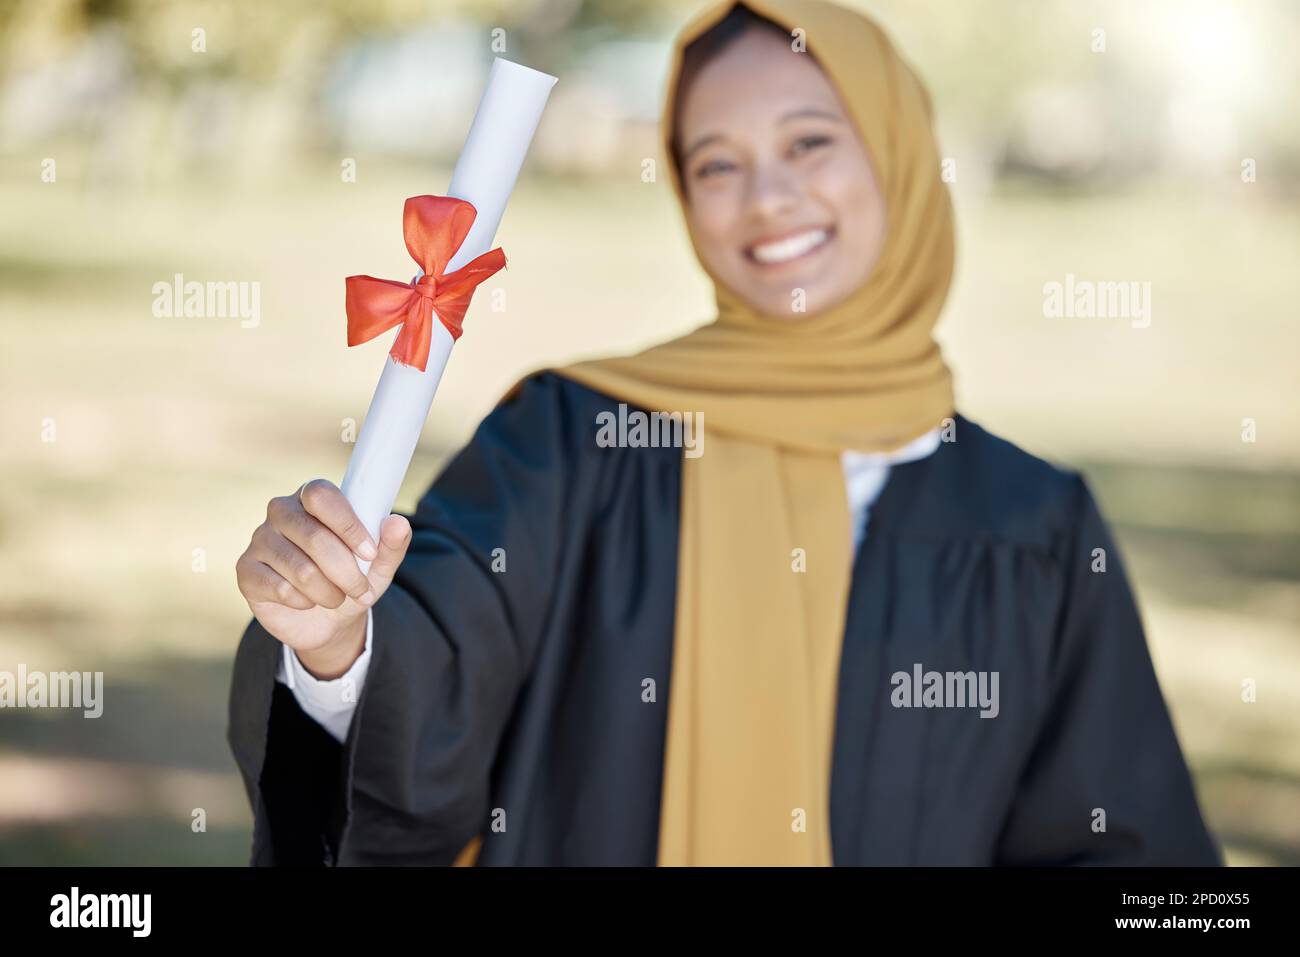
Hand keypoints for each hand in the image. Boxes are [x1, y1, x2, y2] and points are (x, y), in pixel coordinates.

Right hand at [236, 479, 411, 677]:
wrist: (325, 620)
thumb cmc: (351, 580)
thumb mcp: (378, 567)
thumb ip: (391, 545)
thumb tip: (398, 523)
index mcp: (313, 497)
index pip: (321, 495)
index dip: (347, 524)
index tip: (370, 553)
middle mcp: (281, 511)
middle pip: (313, 536)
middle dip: (346, 571)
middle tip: (361, 590)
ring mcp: (260, 539)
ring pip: (300, 568)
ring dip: (329, 592)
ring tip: (338, 598)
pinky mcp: (246, 570)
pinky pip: (281, 588)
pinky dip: (305, 602)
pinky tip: (308, 602)